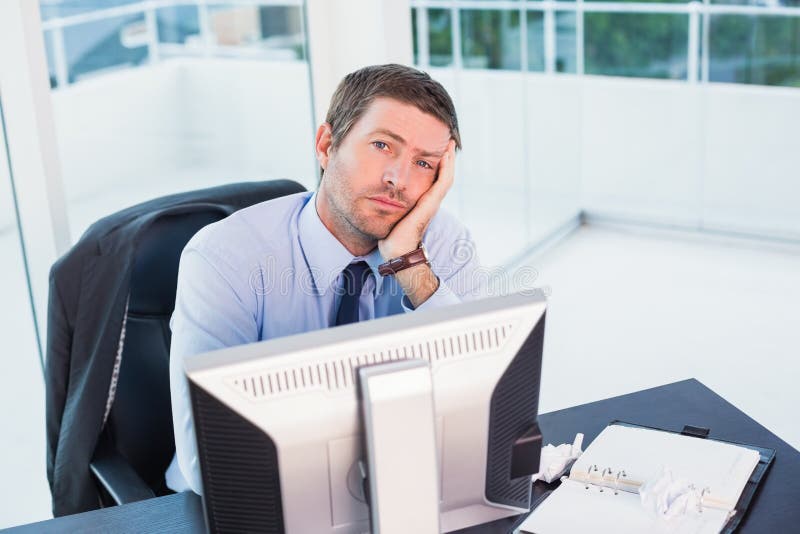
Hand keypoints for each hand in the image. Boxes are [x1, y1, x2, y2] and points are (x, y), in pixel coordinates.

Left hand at [378, 139, 455, 260]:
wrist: (397, 249)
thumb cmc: (391, 234)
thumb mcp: (390, 211)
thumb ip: (387, 201)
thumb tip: (376, 192)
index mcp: (422, 201)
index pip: (432, 178)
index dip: (435, 163)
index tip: (433, 148)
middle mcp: (430, 200)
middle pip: (443, 175)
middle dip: (445, 158)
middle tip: (446, 140)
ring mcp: (433, 202)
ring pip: (446, 176)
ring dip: (449, 159)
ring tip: (448, 143)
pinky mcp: (431, 203)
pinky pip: (443, 182)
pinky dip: (446, 168)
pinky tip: (445, 155)